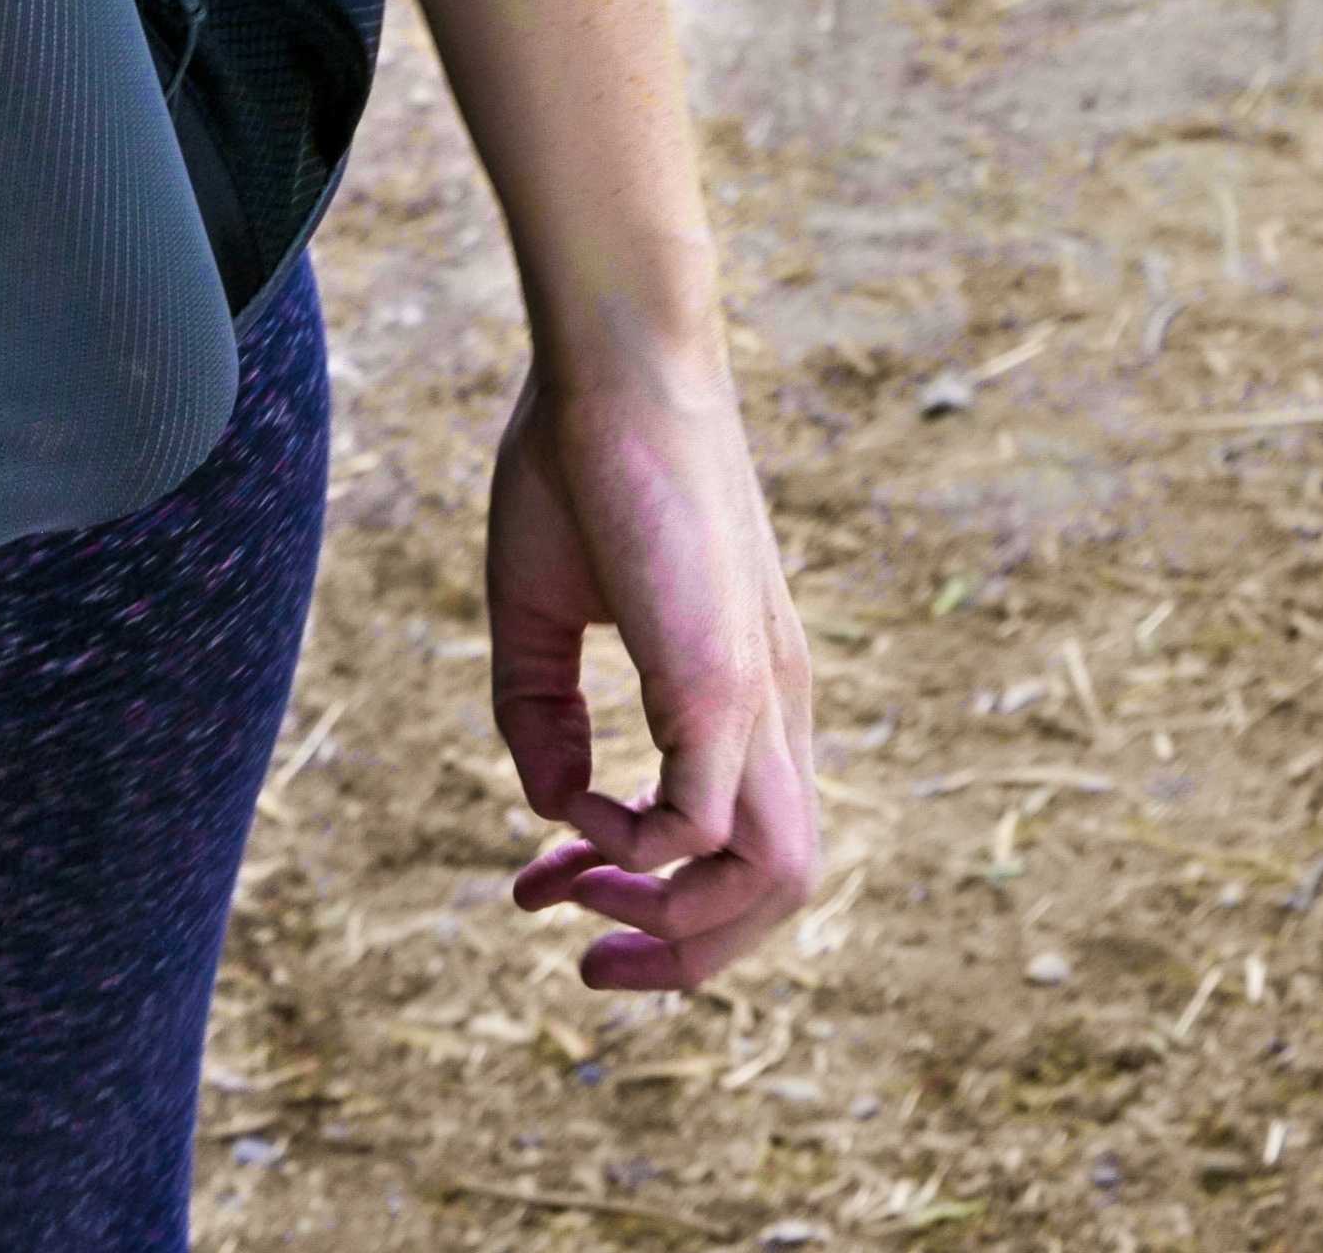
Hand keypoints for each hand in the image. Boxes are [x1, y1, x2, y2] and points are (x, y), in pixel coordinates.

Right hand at [490, 350, 818, 989]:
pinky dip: (639, 849)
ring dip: (680, 927)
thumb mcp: (541, 617)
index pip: (737, 838)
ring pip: (780, 878)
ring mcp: (759, 699)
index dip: (651, 891)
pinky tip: (574, 816)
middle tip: (581, 957)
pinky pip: (705, 826)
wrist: (616, 365)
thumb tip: (552, 805)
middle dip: (683, 953)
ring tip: (580, 906)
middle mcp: (773, 708)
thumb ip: (542, 720)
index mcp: (743, 691)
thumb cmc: (580, 466)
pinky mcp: (724, 681)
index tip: (551, 883)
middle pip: (781, 888)